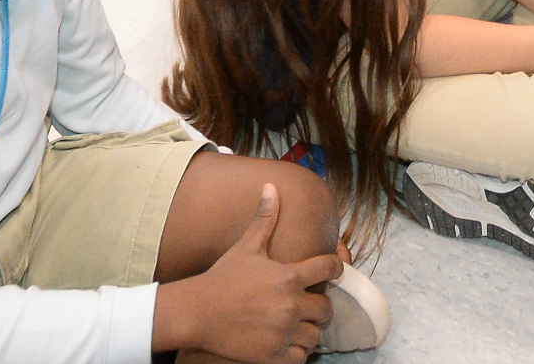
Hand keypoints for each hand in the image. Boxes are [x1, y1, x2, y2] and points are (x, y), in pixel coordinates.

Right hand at [176, 184, 337, 363]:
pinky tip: (287, 341)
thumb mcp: (246, 246)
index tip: (333, 271)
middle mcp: (291, 305)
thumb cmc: (222, 278)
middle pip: (326, 308)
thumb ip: (265, 219)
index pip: (330, 268)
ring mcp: (283, 332)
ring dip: (309, 330)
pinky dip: (297, 351)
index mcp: (289, 277)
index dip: (336, 268)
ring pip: (315, 335)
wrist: (197, 312)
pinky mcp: (273, 354)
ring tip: (296, 324)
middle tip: (307, 304)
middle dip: (320, 305)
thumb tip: (271, 187)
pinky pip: (301, 357)